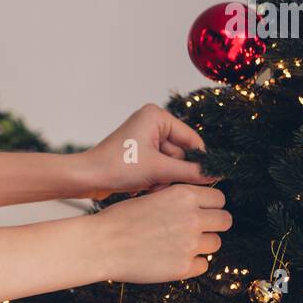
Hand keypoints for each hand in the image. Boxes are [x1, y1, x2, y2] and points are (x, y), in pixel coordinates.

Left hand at [76, 103, 217, 200]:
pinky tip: (142, 187)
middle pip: (181, 153)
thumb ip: (190, 172)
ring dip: (163, 178)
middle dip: (171, 172)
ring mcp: (144, 137)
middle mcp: (152, 122)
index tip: (206, 179)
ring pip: (171, 164)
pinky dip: (154, 179)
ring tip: (147, 185)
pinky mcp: (139, 152)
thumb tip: (216, 173)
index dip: (198, 161)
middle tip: (158, 182)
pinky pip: (159, 167)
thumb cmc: (115, 167)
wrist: (86, 178)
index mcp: (156, 116)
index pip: (191, 139)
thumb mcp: (158, 170)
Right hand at [90, 184, 230, 283]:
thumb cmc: (119, 219)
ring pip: (215, 244)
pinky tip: (172, 259)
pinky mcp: (183, 267)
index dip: (211, 206)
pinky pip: (203, 265)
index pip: (219, 199)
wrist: (100, 245)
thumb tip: (200, 207)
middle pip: (225, 221)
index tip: (202, 212)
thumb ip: (179, 200)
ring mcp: (190, 244)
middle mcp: (192, 218)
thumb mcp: (152, 197)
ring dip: (202, 245)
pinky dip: (191, 264)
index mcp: (184, 196)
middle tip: (195, 230)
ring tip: (178, 245)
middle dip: (213, 225)